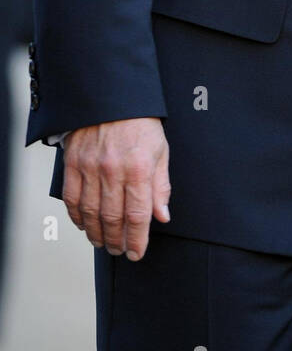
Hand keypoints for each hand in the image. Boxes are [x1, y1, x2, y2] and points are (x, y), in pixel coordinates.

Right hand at [62, 117, 170, 260]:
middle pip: (112, 218)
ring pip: (90, 212)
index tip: (137, 253)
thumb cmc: (140, 124)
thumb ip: (161, 185)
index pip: (138, 214)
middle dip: (116, 240)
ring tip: (102, 243)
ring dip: (96, 233)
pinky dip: (77, 216)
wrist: (113, 97)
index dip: (137, 239)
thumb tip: (162, 216)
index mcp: (139, 168)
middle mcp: (113, 170)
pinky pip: (72, 197)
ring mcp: (90, 167)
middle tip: (119, 251)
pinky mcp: (73, 163)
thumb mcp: (160, 151)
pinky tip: (84, 225)